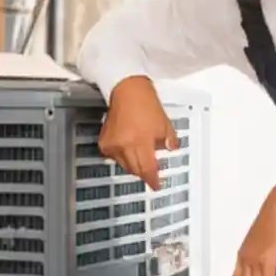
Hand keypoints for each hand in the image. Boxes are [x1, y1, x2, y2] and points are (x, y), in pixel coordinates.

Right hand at [98, 76, 179, 190]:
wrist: (127, 90)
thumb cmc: (145, 102)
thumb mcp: (165, 123)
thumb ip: (170, 140)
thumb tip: (171, 150)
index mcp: (141, 141)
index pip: (147, 169)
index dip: (152, 180)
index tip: (156, 185)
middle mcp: (125, 145)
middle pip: (135, 170)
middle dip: (144, 172)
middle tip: (151, 169)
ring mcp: (113, 145)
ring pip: (124, 165)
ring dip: (133, 164)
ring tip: (139, 152)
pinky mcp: (104, 143)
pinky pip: (114, 157)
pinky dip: (122, 156)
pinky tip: (128, 146)